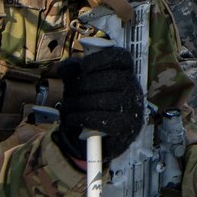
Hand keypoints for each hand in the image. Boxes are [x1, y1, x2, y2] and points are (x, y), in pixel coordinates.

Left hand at [54, 46, 144, 161]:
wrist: (101, 139)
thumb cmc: (94, 105)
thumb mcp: (84, 84)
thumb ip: (74, 72)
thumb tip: (63, 68)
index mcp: (126, 73)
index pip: (121, 57)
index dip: (102, 59)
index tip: (84, 66)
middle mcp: (134, 88)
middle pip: (109, 78)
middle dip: (83, 85)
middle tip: (69, 92)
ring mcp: (132, 108)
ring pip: (103, 99)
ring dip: (79, 103)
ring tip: (68, 106)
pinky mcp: (126, 127)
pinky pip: (101, 119)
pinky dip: (82, 118)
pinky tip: (73, 118)